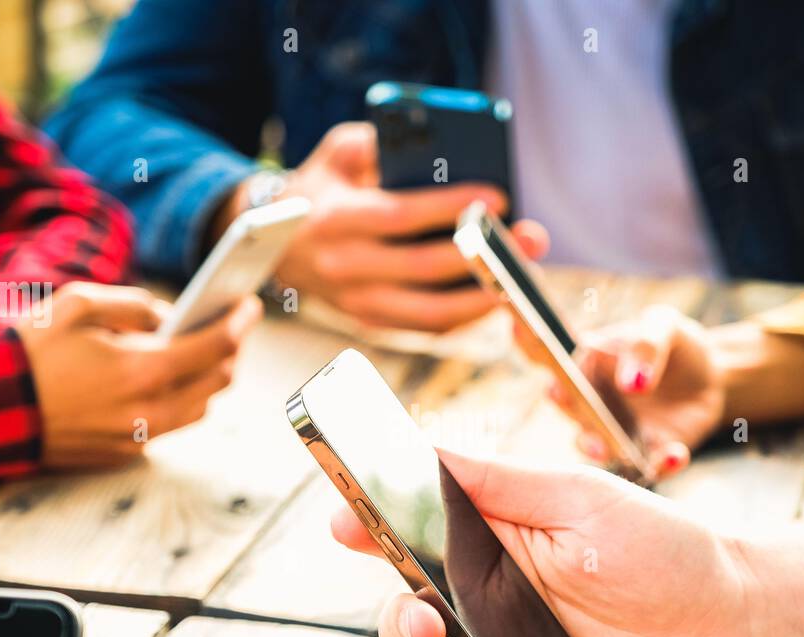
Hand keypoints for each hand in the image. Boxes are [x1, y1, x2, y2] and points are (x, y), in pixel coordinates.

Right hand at [15, 283, 260, 468]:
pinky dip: (177, 400)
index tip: (252, 305)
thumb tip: (170, 315)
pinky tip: (167, 379)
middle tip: (229, 326)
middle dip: (231, 351)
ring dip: (207, 380)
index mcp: (143, 370)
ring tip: (203, 351)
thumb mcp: (77, 305)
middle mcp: (149, 411)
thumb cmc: (28, 351)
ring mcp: (138, 438)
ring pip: (198, 409)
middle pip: (218, 382)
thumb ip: (134, 304)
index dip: (240, 322)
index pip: (216, 346)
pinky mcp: (124, 453)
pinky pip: (168, 425)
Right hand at [221, 122, 549, 330]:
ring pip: (428, 314)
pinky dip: (463, 319)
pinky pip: (424, 329)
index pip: (401, 215)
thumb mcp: (337, 154)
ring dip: (480, 301)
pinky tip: (493, 299)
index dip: (451, 209)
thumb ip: (376, 142)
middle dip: (481, 256)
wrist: (277, 246)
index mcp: (338, 218)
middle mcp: (345, 265)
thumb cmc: (321, 191)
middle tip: (526, 241)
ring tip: (517, 281)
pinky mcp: (369, 323)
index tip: (498, 198)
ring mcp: (356, 302)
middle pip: (423, 269)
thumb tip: (429, 140)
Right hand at [332, 451, 763, 636]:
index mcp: (489, 551)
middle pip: (405, 625)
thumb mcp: (576, 496)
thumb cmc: (659, 547)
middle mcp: (491, 612)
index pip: (407, 544)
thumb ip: (495, 478)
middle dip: (396, 624)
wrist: (736, 618)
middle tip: (423, 619)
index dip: (366, 535)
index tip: (344, 525)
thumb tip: (418, 445)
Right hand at [539, 305, 723, 478]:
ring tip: (608, 448)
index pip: (549, 361)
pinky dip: (660, 465)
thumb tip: (632, 383)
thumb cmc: (676, 343)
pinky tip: (675, 455)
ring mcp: (615, 432)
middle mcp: (591, 403)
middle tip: (569, 403)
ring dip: (599, 449)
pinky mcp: (646, 453)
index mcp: (586, 365)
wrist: (713, 376)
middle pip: (568, 410)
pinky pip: (648, 465)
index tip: (538, 361)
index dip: (530, 354)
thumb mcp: (664, 326)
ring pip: (597, 447)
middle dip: (567, 412)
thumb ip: (645, 345)